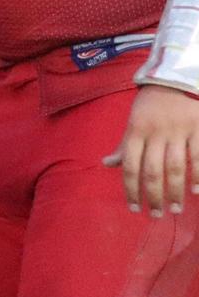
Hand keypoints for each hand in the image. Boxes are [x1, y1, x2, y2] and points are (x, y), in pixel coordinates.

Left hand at [105, 84, 198, 215]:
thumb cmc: (149, 106)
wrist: (173, 80)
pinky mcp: (197, 129)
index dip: (130, 190)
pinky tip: (196, 191)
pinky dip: (197, 175)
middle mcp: (155, 133)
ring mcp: (178, 131)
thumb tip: (106, 164)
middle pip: (152, 172)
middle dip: (153, 197)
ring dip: (175, 191)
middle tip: (156, 216)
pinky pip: (197, 156)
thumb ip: (124, 146)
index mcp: (135, 132)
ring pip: (175, 167)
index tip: (134, 209)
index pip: (130, 167)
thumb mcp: (132, 123)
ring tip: (175, 209)